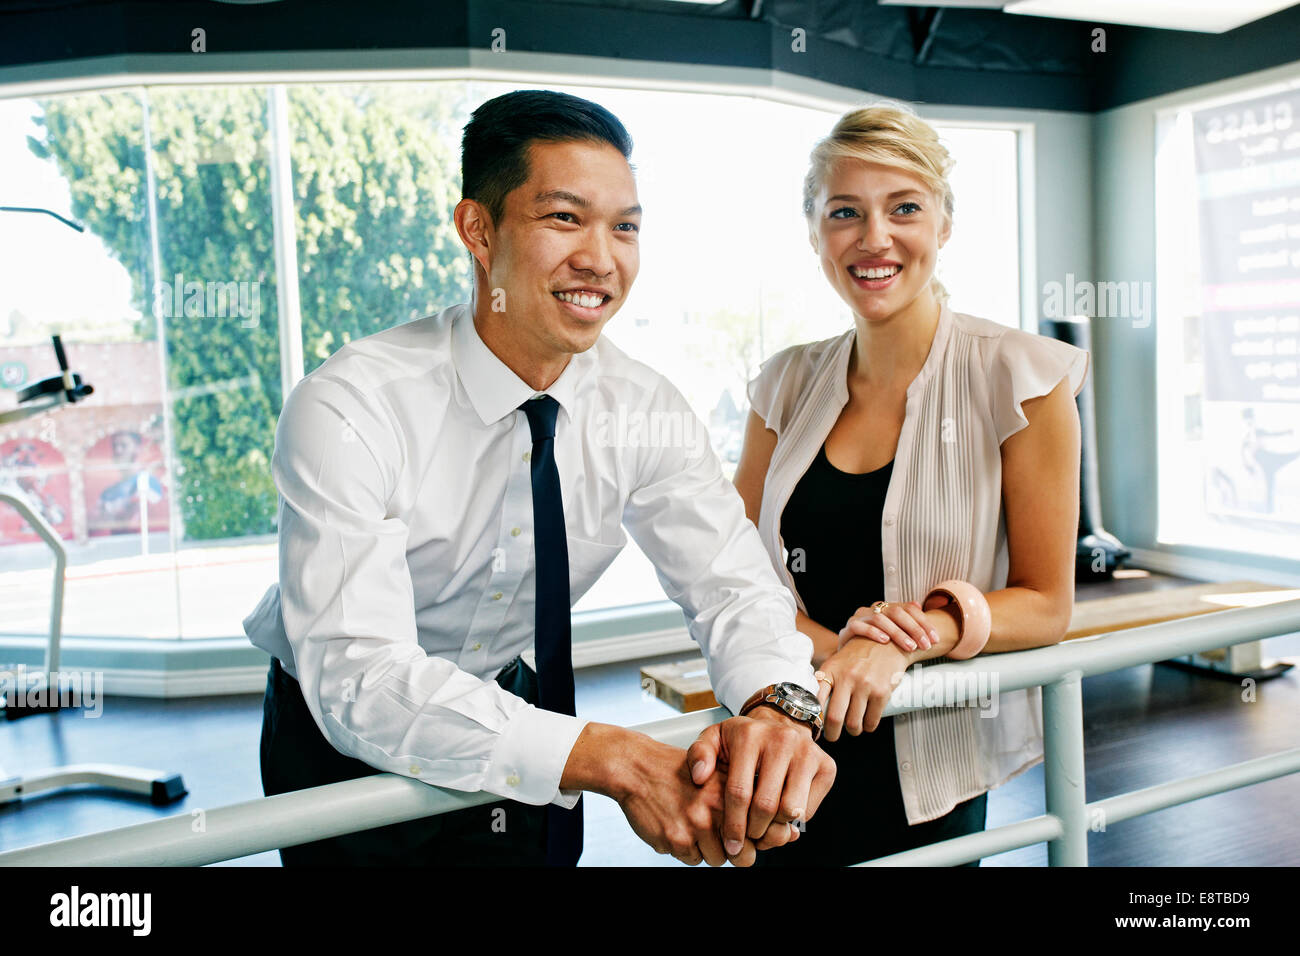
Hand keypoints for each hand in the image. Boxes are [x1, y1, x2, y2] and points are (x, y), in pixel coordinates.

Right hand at [616, 736, 776, 865]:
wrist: (638, 767)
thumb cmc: (682, 772)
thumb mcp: (722, 776)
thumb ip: (755, 800)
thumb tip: (793, 834)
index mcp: (734, 789)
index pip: (765, 831)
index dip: (760, 838)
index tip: (751, 833)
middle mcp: (719, 807)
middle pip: (745, 855)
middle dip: (737, 851)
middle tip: (721, 834)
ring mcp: (697, 825)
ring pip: (718, 860)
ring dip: (709, 849)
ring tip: (695, 824)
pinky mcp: (677, 839)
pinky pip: (693, 861)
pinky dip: (687, 850)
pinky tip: (679, 826)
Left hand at [686, 707, 835, 857]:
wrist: (781, 724)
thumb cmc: (745, 740)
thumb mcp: (715, 739)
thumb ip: (699, 754)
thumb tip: (699, 776)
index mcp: (749, 735)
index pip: (739, 791)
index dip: (734, 824)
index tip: (730, 843)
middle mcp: (781, 740)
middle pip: (766, 805)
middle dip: (754, 830)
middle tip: (748, 838)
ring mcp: (807, 752)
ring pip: (790, 810)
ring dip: (775, 828)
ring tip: (763, 828)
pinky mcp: (826, 766)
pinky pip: (808, 810)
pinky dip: (793, 822)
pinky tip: (779, 816)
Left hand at [817, 638, 912, 740]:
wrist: (888, 642)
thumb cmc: (859, 655)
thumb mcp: (837, 662)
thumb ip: (826, 682)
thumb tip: (814, 709)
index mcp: (830, 670)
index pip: (815, 698)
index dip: (812, 718)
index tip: (813, 727)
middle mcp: (846, 677)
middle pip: (834, 717)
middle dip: (832, 733)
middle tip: (832, 736)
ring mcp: (864, 685)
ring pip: (854, 723)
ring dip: (853, 730)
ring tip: (853, 727)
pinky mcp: (881, 692)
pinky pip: (872, 721)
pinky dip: (868, 727)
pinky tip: (867, 723)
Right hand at [839, 601, 937, 652]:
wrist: (850, 657)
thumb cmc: (876, 646)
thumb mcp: (893, 634)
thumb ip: (905, 621)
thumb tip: (917, 604)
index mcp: (887, 608)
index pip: (909, 608)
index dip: (924, 622)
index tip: (936, 639)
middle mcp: (873, 609)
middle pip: (896, 612)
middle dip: (914, 629)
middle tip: (926, 645)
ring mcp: (859, 618)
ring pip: (879, 618)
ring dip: (897, 633)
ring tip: (910, 647)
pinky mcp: (847, 629)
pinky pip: (859, 626)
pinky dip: (872, 632)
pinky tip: (885, 641)